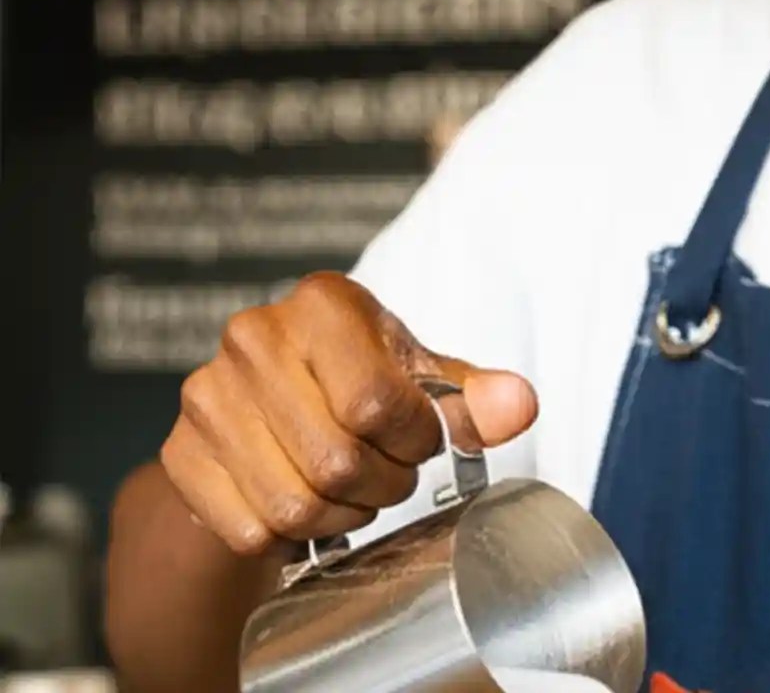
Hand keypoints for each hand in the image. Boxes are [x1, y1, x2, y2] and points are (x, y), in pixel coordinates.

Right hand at [160, 272, 537, 554]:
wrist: (270, 408)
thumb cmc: (355, 384)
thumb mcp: (422, 379)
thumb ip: (475, 397)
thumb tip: (517, 405)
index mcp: (322, 304)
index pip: (376, 403)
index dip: (412, 440)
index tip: (416, 438)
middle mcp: (253, 338)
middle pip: (336, 461)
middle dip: (382, 485)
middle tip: (385, 470)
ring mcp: (207, 396)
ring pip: (294, 506)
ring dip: (340, 516)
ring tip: (349, 488)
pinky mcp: (181, 453)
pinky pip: (250, 530)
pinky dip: (289, 537)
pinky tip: (303, 500)